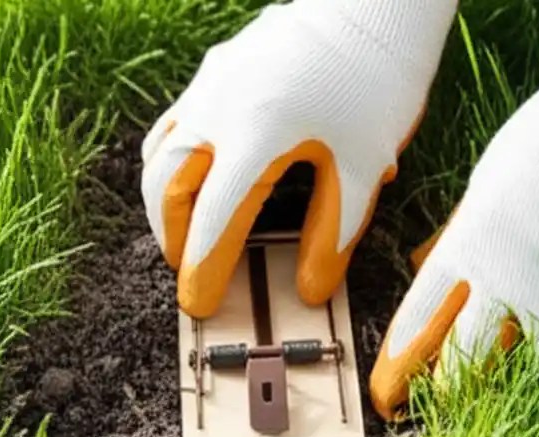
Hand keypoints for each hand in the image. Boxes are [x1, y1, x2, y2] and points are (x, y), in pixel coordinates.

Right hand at [139, 0, 456, 318]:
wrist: (376, 5)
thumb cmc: (377, 82)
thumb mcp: (364, 168)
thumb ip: (333, 233)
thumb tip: (311, 288)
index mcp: (254, 138)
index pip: (214, 222)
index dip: (203, 270)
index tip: (201, 304)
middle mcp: (218, 110)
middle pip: (167, 190)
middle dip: (172, 239)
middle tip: (189, 271)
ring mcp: (210, 84)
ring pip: (160, 154)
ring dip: (164, 201)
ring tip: (185, 231)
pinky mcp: (215, 68)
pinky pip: (175, 122)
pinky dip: (173, 160)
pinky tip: (196, 176)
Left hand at [369, 5, 538, 419]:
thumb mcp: (493, 175)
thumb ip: (462, 228)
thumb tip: (429, 260)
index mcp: (473, 243)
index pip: (419, 320)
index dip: (399, 360)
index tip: (387, 388)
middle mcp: (513, 280)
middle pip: (467, 364)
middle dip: (452, 390)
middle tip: (446, 399)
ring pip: (532, 368)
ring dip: (522, 373)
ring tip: (517, 375)